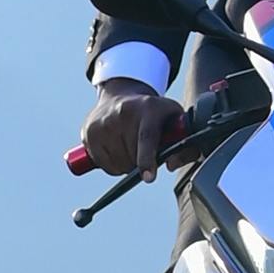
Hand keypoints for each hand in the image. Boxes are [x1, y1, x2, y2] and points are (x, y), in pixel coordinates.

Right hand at [65, 86, 182, 183]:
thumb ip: (184, 144)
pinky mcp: (88, 131)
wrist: (120, 95)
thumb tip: (172, 164)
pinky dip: (112, 164)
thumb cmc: (153, 113)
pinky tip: (116, 147)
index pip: (146, 137)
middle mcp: (123, 112)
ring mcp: (103, 122)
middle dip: (141, 162)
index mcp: (148, 108)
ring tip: (129, 146)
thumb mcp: (174, 119)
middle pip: (132, 157)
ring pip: (117, 164)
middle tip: (144, 150)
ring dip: (126, 164)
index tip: (148, 177)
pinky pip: (102, 164)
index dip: (147, 160)